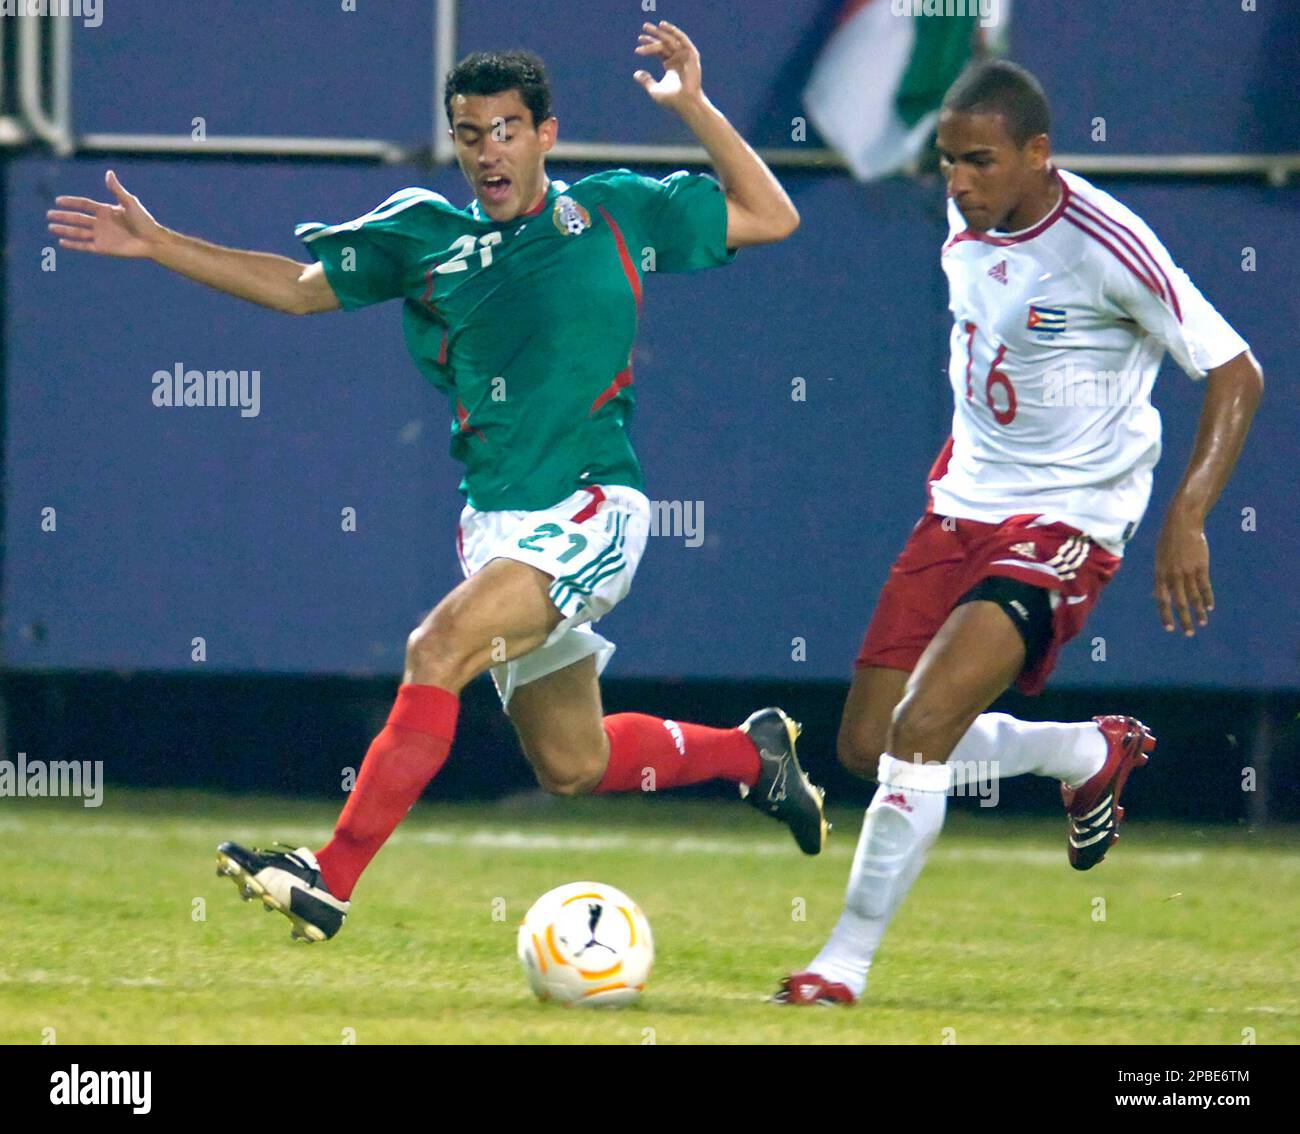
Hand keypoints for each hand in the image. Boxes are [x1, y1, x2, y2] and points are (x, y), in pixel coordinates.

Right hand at [47, 169, 165, 258]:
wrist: (152, 241)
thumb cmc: (144, 221)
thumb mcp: (130, 203)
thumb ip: (117, 190)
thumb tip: (108, 173)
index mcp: (106, 210)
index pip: (84, 204)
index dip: (71, 202)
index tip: (58, 201)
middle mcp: (101, 222)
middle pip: (77, 218)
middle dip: (63, 217)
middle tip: (49, 215)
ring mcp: (101, 235)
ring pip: (78, 232)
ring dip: (65, 230)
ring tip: (51, 227)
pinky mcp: (103, 248)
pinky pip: (85, 246)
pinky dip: (74, 244)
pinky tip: (62, 242)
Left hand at [634, 20, 702, 111]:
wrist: (686, 103)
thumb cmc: (672, 100)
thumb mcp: (655, 90)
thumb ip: (646, 81)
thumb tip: (635, 74)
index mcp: (671, 65)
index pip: (660, 50)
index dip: (650, 44)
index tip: (639, 40)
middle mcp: (678, 58)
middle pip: (664, 43)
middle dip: (653, 35)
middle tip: (643, 28)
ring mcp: (685, 56)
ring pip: (670, 41)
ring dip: (659, 32)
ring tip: (647, 27)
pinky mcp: (691, 55)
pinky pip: (682, 40)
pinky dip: (673, 32)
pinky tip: (663, 26)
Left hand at [1153, 509, 1213, 635]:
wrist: (1181, 524)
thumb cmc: (1167, 543)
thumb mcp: (1158, 560)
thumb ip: (1160, 579)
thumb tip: (1157, 597)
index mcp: (1160, 574)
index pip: (1162, 600)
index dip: (1166, 615)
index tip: (1170, 628)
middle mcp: (1173, 575)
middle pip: (1179, 602)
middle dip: (1184, 619)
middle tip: (1188, 633)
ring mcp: (1188, 571)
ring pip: (1194, 596)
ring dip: (1198, 611)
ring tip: (1202, 623)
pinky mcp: (1201, 566)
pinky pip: (1205, 586)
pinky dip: (1208, 598)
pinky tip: (1210, 608)